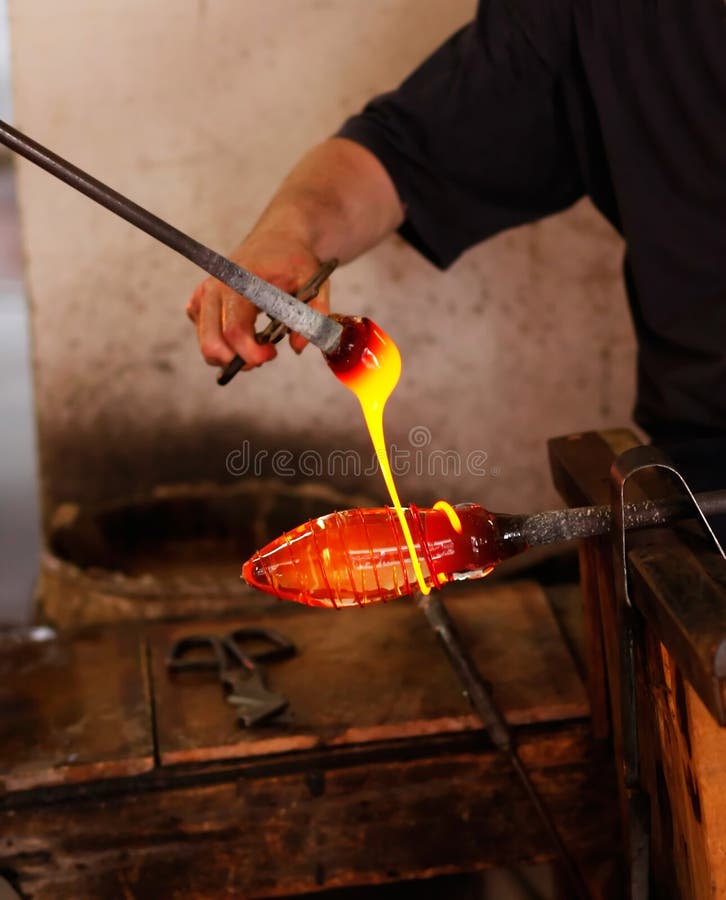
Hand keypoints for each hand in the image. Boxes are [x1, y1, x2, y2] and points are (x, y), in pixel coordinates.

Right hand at [185, 230, 329, 371]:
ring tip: (255, 346)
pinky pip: (203, 334)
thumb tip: (297, 347)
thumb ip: (312, 313)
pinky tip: (243, 332)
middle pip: (212, 344)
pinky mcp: (199, 301)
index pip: (235, 331)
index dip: (252, 353)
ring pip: (206, 343)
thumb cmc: (294, 260)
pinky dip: (222, 343)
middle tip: (264, 356)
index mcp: (240, 281)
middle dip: (238, 360)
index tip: (272, 354)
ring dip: (230, 355)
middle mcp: (215, 287)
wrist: (277, 239)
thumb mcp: (314, 281)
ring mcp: (203, 294)